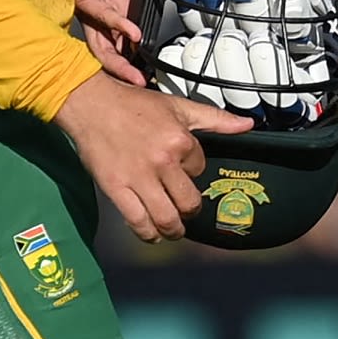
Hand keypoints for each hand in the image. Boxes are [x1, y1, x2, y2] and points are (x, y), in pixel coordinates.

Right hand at [54, 70, 251, 242]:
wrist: (91, 104)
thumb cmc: (131, 104)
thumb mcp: (178, 106)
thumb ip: (214, 119)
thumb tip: (246, 124)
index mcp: (180, 141)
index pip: (200, 168)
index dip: (192, 171)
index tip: (182, 170)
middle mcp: (162, 162)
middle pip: (188, 203)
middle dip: (190, 210)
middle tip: (186, 211)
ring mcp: (138, 178)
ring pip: (166, 218)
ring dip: (173, 230)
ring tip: (173, 229)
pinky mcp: (116, 188)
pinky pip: (137, 221)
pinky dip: (148, 234)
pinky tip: (151, 233)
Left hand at [64, 0, 158, 84]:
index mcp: (124, 5)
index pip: (133, 38)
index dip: (142, 55)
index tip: (157, 68)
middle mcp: (108, 13)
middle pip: (116, 51)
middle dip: (130, 71)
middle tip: (145, 85)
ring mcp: (96, 9)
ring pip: (104, 45)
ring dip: (121, 63)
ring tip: (137, 78)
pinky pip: (103, 17)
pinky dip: (119, 26)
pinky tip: (134, 34)